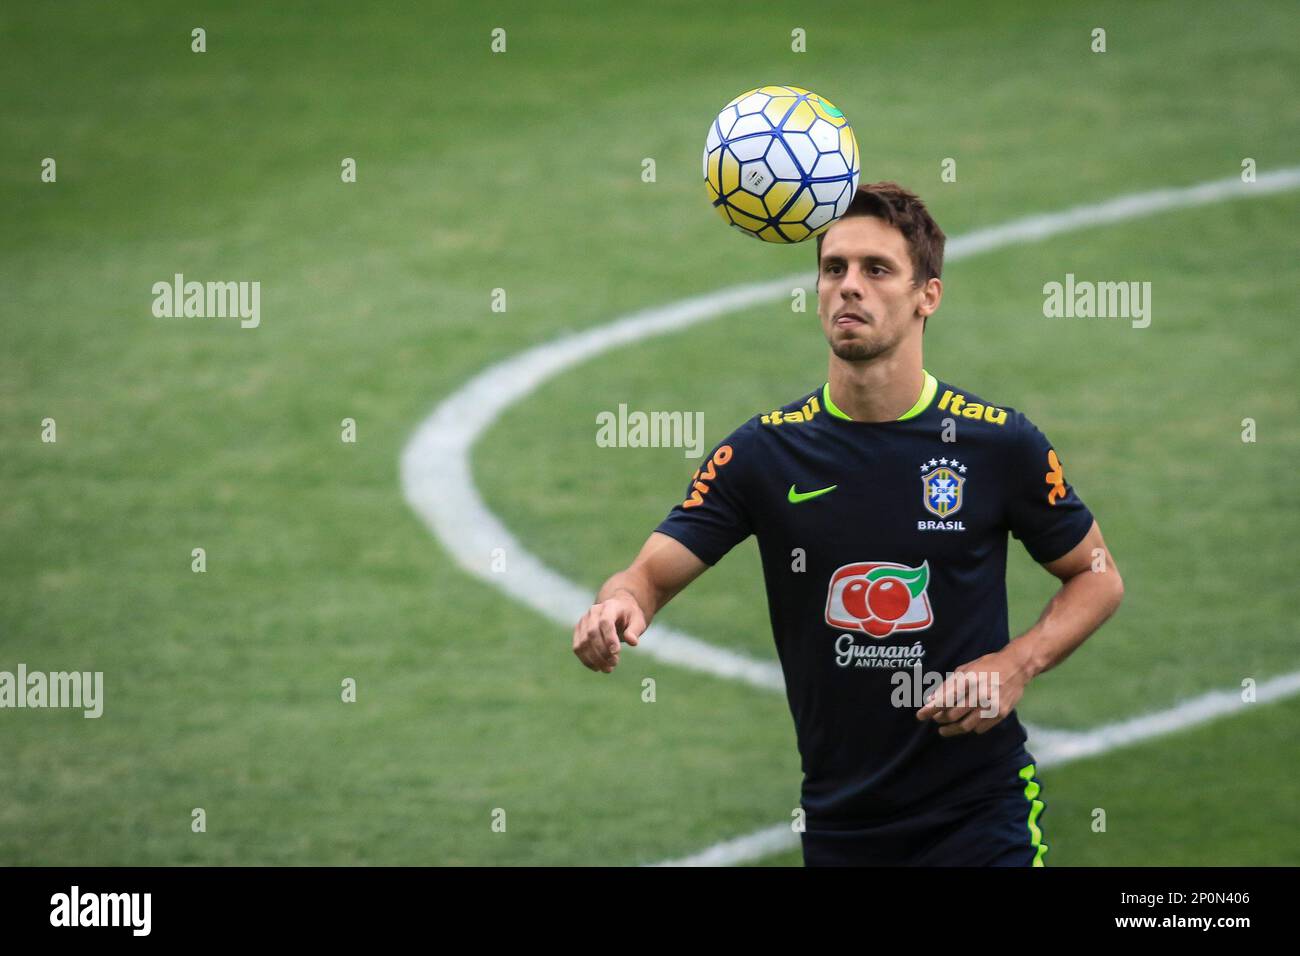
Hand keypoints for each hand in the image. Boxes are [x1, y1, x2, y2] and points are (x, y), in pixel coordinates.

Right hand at [572, 589, 646, 673]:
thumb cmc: (629, 616)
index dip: (609, 637)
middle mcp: (593, 612)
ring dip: (594, 659)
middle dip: (602, 651)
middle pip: (592, 633)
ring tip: (608, 669)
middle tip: (614, 663)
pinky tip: (598, 668)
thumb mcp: (638, 621)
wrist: (618, 609)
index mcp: (609, 606)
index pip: (605, 622)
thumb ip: (634, 630)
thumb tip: (633, 642)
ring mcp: (583, 621)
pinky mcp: (578, 631)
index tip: (616, 652)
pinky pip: (578, 648)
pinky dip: (586, 660)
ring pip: (583, 642)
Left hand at [915, 645, 1031, 736]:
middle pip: (953, 715)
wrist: (1016, 667)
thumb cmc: (987, 666)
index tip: (920, 716)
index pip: (944, 700)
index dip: (930, 710)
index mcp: (968, 679)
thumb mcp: (965, 669)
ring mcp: (991, 705)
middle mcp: (980, 693)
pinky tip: (965, 725)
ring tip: (944, 730)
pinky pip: (980, 728)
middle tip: (935, 719)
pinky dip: (970, 728)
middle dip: (940, 719)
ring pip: (965, 725)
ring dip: (952, 729)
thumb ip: (948, 685)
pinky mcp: (1001, 713)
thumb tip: (930, 700)